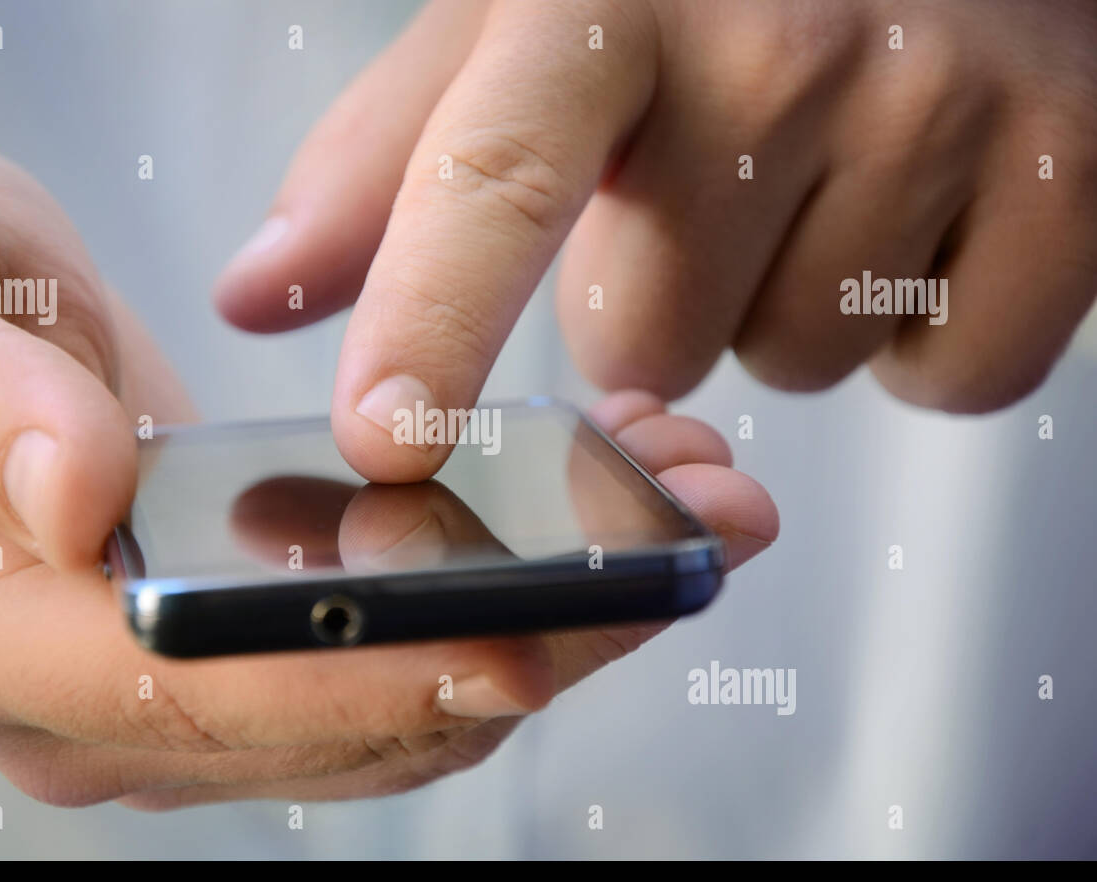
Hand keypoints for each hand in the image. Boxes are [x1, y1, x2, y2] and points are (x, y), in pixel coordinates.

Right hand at [0, 139, 774, 808]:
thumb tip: (81, 494)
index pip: (196, 695)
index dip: (359, 682)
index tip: (515, 641)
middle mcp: (93, 702)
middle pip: (335, 729)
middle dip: (521, 649)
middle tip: (677, 553)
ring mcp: (175, 695)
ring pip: (395, 714)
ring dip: (549, 629)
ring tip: (676, 522)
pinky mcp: (242, 654)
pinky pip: (395, 664)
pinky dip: (506, 606)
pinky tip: (589, 525)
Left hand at [215, 0, 1096, 481]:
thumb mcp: (530, 27)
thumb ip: (388, 164)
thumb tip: (261, 297)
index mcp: (608, 0)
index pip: (494, 179)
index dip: (432, 324)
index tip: (387, 441)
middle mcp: (780, 43)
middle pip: (650, 343)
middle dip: (661, 302)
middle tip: (708, 188)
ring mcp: (938, 104)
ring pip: (791, 363)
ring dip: (784, 304)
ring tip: (818, 179)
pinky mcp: (1066, 179)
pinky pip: (948, 374)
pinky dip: (917, 334)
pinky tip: (914, 220)